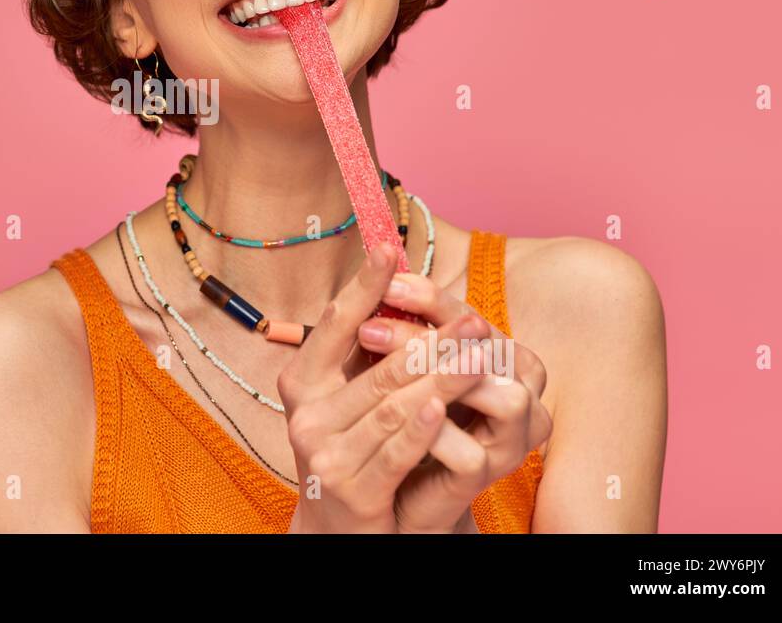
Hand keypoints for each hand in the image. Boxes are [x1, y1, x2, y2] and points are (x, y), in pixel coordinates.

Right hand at [281, 242, 491, 533]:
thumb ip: (370, 354)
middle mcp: (305, 414)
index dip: (362, 285)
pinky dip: (419, 427)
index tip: (388, 248)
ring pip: (390, 406)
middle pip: (374, 365)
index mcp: (303, 380)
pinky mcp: (349, 490)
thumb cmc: (359, 451)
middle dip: (428, 338)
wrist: (344, 533)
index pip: (333, 323)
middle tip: (473, 317)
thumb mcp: (355, 399)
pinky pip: (392, 451)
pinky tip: (443, 407)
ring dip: (439, 377)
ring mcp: (323, 453)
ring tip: (478, 356)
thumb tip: (397, 283)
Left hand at [355, 269, 552, 532]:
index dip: (432, 298)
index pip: (473, 318)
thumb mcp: (405, 363)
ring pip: (483, 388)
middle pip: (480, 347)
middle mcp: (524, 392)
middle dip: (422, 332)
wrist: (403, 491)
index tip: (388, 275)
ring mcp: (512, 436)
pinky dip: (432, 430)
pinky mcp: (490, 474)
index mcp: (509, 360)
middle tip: (370, 322)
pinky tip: (395, 415)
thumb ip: (405, 321)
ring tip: (374, 348)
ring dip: (428, 369)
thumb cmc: (408, 417)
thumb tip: (380, 261)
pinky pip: (467, 449)